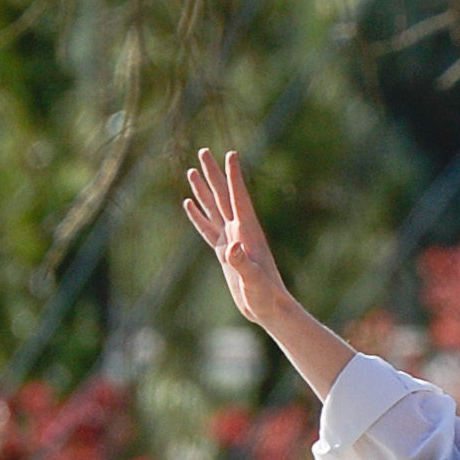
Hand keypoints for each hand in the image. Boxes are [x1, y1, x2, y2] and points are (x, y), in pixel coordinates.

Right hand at [184, 150, 293, 328]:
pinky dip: (198, 216)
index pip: (238, 198)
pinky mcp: (225, 253)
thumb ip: (242, 263)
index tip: (230, 154)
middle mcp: (240, 232)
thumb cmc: (266, 296)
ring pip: (214, 209)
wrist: (269, 309)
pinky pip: (208, 229)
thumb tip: (231, 247)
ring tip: (191, 170)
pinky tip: (189, 204)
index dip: (233, 176)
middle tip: (204, 151)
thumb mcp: (253, 280)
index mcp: (248, 233)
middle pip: (223, 197)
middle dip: (214, 174)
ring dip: (204, 190)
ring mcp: (232, 241)